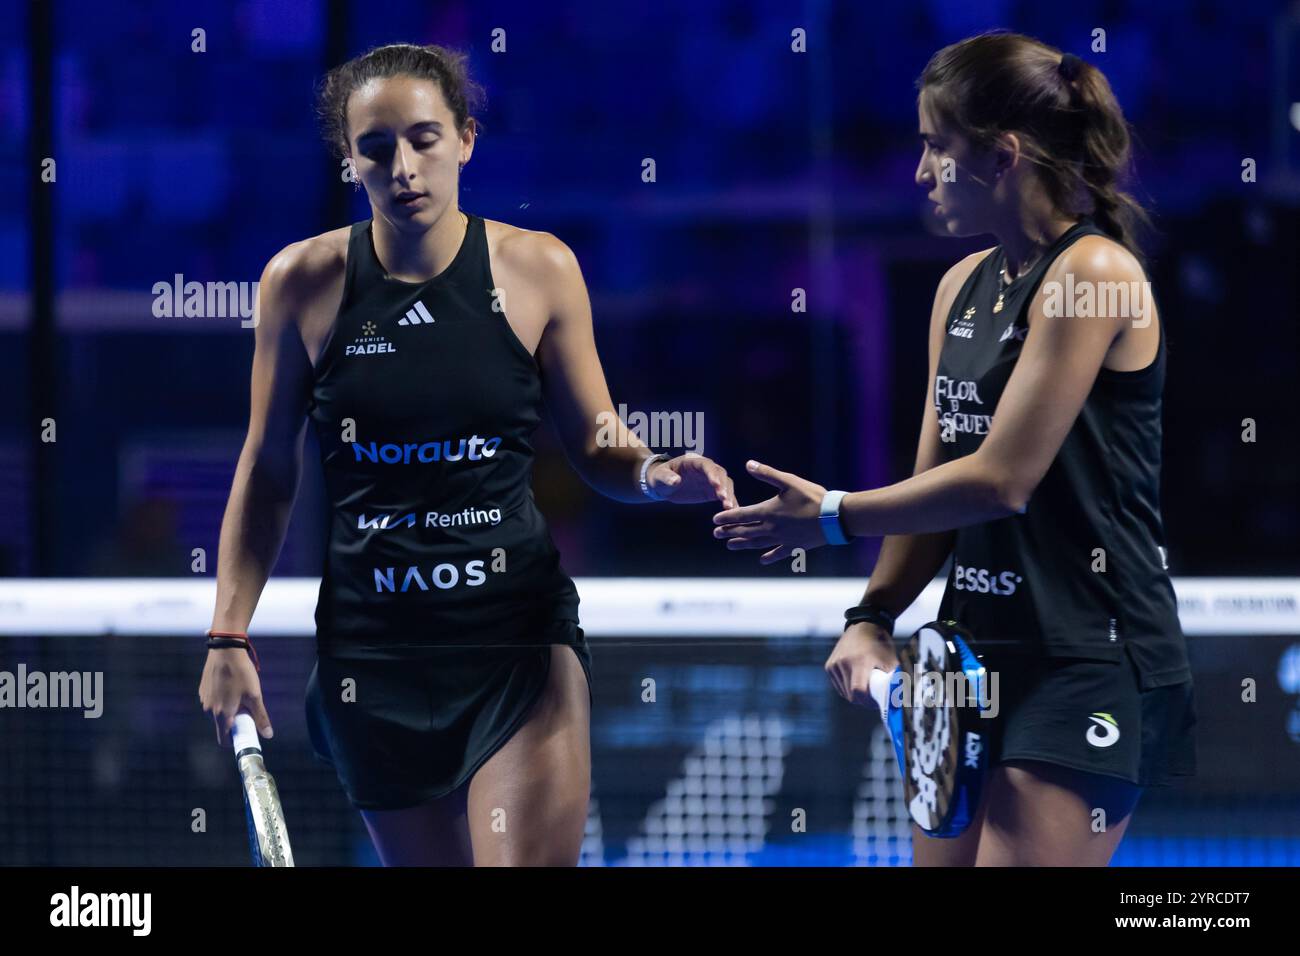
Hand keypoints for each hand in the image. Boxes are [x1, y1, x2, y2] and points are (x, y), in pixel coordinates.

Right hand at [198, 648, 272, 745]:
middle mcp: (208, 710)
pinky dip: (222, 698)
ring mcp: (204, 699)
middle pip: (222, 725)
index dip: (235, 740)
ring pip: (217, 712)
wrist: (225, 650)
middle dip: (235, 721)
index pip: (223, 740)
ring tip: (240, 693)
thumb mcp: (255, 696)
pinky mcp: (203, 689)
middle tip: (248, 708)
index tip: (246, 733)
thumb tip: (268, 735)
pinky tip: (231, 684)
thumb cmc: (241, 673)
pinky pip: (213, 700)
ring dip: (229, 708)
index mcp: (221, 714)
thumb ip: (261, 717)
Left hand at [647, 453, 736, 507]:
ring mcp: (711, 480)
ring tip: (729, 508)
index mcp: (693, 461)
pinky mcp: (712, 491)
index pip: (707, 465)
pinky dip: (729, 503)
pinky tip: (732, 512)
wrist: (663, 485)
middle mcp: (706, 469)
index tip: (716, 485)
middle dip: (724, 486)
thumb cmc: (660, 477)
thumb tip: (676, 481)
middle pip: (720, 475)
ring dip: (729, 495)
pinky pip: (724, 496)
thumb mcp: (660, 477)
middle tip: (725, 499)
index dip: (712, 474)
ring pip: (726, 485)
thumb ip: (667, 478)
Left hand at [711, 459, 827, 564]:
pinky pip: (778, 553)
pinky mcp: (794, 545)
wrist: (834, 517)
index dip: (727, 517)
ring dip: (743, 544)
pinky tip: (762, 560)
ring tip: (730, 546)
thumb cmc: (812, 496)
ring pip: (757, 543)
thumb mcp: (789, 481)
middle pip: (746, 531)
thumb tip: (748, 464)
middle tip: (716, 534)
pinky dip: (769, 556)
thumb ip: (767, 474)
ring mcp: (783, 538)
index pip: (742, 515)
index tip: (715, 520)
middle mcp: (772, 528)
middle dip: (729, 532)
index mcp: (768, 511)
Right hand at [825, 622, 899, 707]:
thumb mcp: (891, 661)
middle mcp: (843, 662)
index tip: (876, 702)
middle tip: (874, 698)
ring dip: (854, 695)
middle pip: (851, 694)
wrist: (864, 626)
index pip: (858, 690)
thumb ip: (893, 680)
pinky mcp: (829, 666)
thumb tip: (900, 699)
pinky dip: (847, 688)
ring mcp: (834, 664)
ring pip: (844, 692)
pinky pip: (838, 685)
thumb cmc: (881, 644)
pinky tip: (856, 682)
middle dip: (863, 700)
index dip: (867, 701)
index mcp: (859, 661)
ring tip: (866, 689)